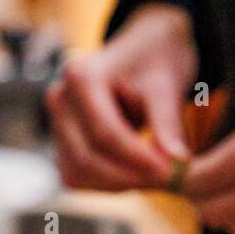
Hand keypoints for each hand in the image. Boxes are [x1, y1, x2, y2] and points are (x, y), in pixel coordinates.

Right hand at [46, 3, 196, 190]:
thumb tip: (177, 165)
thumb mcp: (167, 87)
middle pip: (86, 159)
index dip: (137, 160)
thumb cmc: (157, 60)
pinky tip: (136, 175)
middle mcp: (61, 99)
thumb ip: (168, 126)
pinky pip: (77, 176)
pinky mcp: (62, 142)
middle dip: (128, 177)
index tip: (171, 173)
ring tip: (154, 177)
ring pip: (78, 173)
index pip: (105, 134)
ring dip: (117, 185)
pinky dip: (106, 183)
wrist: (146, 48)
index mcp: (81, 77)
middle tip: (168, 181)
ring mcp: (57, 122)